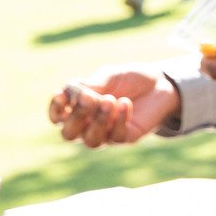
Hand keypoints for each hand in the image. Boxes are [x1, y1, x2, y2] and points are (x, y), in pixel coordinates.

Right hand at [47, 67, 178, 146]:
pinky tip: (125, 103)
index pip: (57, 117)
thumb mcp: (109, 75)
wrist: (161, 83)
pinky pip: (117, 136)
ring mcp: (106, 134)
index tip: (61, 95)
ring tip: (111, 99)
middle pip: (69, 134)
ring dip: (98, 121)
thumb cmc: (129, 79)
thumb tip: (75, 95)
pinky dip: (119, 120)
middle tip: (90, 98)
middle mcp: (87, 125)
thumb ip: (92, 85)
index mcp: (78, 108)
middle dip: (76, 117)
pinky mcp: (125, 138)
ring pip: (91, 140)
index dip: (55, 109)